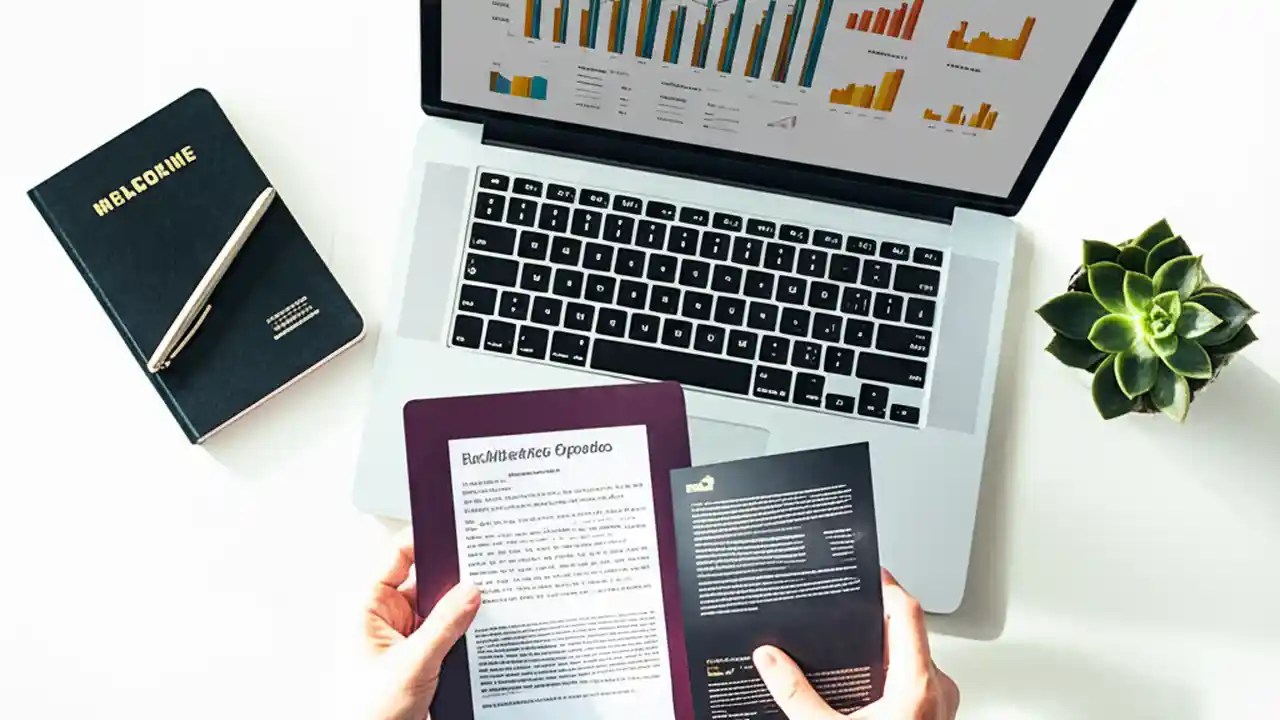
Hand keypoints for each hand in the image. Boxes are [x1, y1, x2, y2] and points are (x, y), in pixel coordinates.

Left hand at [363, 531, 480, 719]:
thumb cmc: (368, 712)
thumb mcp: (413, 663)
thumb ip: (445, 625)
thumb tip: (471, 591)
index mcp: (370, 607)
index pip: (399, 556)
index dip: (425, 539)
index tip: (456, 531)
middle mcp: (387, 617)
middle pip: (427, 581)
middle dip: (454, 578)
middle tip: (483, 570)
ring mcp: (405, 637)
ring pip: (440, 609)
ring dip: (460, 609)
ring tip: (487, 603)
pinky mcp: (421, 656)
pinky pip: (446, 632)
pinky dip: (463, 631)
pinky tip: (481, 631)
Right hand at [752, 569, 958, 719]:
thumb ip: (795, 694)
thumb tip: (770, 660)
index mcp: (917, 685)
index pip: (907, 612)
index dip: (886, 585)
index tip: (867, 571)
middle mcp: (937, 692)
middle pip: (908, 634)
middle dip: (874, 622)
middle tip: (847, 610)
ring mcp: (941, 707)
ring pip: (913, 660)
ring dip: (882, 652)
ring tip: (850, 650)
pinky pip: (915, 684)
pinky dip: (889, 677)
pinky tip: (863, 688)